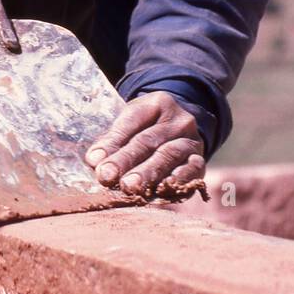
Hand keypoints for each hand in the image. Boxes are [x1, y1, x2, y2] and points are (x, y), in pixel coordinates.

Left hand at [84, 91, 205, 198]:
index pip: (132, 120)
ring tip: (129, 187)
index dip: (112, 141)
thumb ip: (112, 141)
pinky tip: (162, 189)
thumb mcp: (130, 123)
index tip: (94, 161)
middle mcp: (177, 120)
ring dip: (147, 173)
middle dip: (126, 160)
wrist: (179, 130)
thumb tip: (95, 161)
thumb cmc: (145, 129)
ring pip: (169, 155)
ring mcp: (191, 140)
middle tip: (107, 176)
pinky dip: (177, 180)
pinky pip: (191, 170)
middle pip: (148, 140)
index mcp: (156, 103)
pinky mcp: (199, 161)